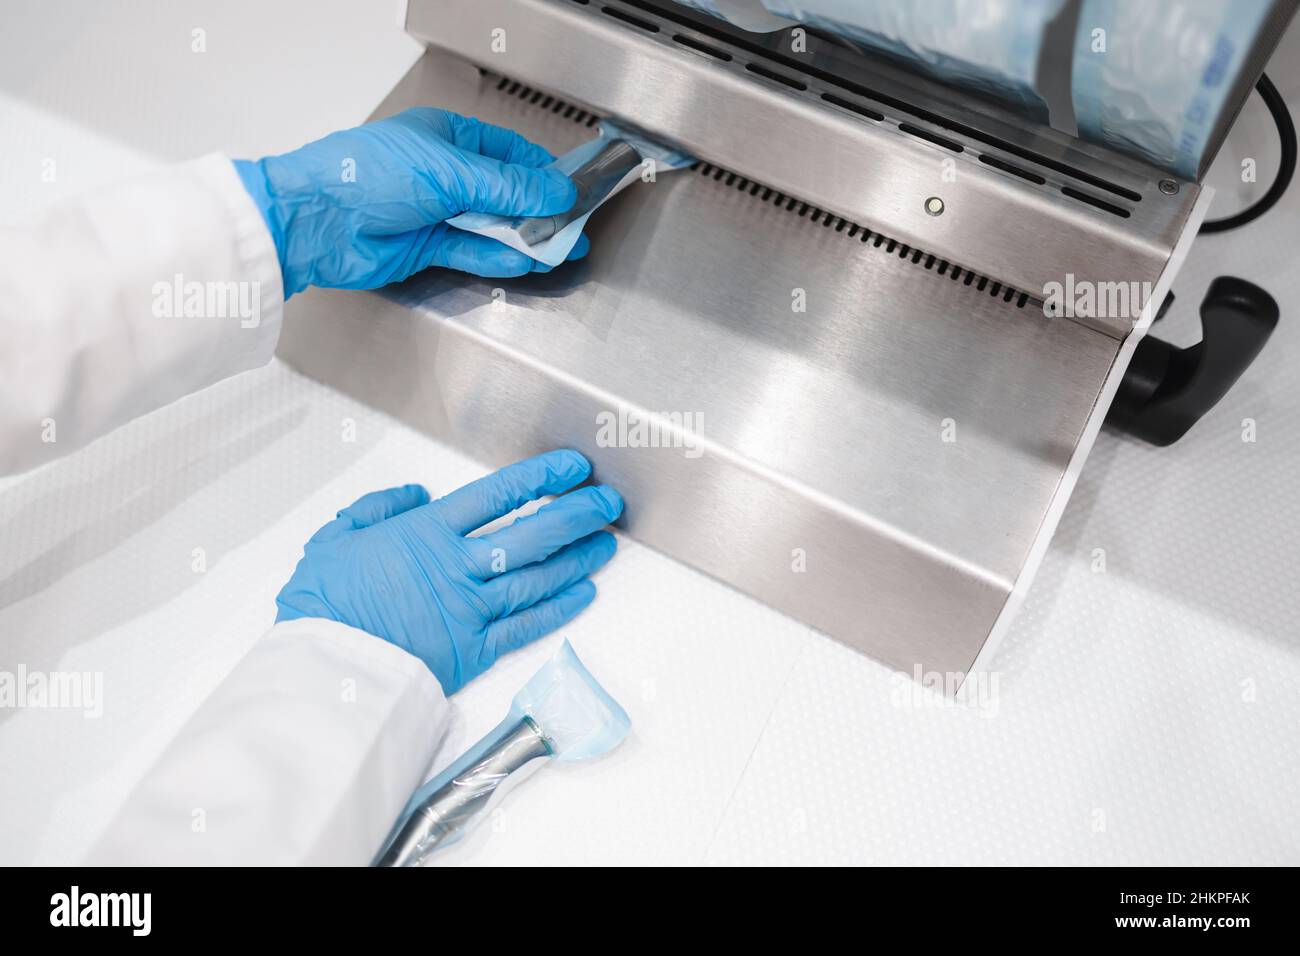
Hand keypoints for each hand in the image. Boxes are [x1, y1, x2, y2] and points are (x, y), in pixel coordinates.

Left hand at [233, 108, 588, 296]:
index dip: (544, 174)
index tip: (573, 193)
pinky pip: (472, 253)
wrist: (317, 220)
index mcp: (448, 138)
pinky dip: (498, 258)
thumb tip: (556, 193)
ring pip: (491, 227)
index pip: (510, 155)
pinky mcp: (427, 247)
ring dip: (524, 239)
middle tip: (573, 228)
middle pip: (505, 194)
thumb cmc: (368, 175)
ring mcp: (436, 213)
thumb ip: (508, 187)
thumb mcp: (450, 172)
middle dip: (539, 212)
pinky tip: (524, 261)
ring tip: (558, 250)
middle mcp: (444, 174)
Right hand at [275, 450, 621, 693]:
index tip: (571, 468)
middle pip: (533, 533)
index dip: (542, 478)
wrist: (325, 664)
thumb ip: (380, 507)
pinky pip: (527, 625)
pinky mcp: (474, 648)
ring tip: (605, 543)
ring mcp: (471, 608)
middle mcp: (459, 567)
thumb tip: (416, 494)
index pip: (500, 494)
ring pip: (538, 577)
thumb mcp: (339, 536)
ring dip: (577, 558)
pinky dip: (559, 608)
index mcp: (428, 534)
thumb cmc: (325, 603)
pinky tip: (584, 593)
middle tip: (605, 503)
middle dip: (576, 514)